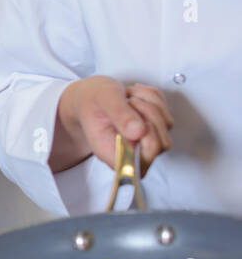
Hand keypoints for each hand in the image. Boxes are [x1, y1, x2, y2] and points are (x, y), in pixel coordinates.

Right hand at [50, 76, 172, 173]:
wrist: (91, 97)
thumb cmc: (93, 101)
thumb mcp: (103, 100)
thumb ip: (119, 114)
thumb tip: (139, 132)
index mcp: (112, 153)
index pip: (142, 162)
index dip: (148, 140)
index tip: (136, 119)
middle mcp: (131, 152)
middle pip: (161, 143)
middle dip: (150, 114)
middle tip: (129, 101)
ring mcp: (145, 143)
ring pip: (166, 125)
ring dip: (151, 103)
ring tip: (129, 96)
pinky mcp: (154, 131)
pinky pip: (167, 114)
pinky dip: (154, 99)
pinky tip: (135, 96)